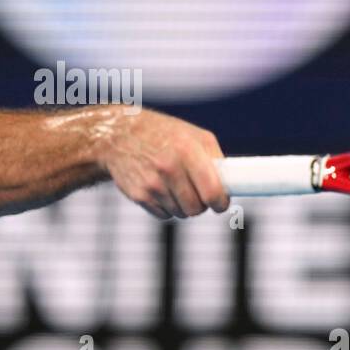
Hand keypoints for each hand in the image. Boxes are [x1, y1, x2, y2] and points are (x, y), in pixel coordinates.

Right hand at [100, 108, 229, 218]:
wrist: (118, 136)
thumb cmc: (163, 134)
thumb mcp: (193, 135)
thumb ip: (215, 158)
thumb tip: (231, 185)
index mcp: (187, 150)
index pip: (212, 192)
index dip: (220, 202)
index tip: (221, 203)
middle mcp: (169, 167)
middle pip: (197, 208)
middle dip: (201, 204)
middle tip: (198, 194)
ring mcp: (152, 184)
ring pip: (181, 214)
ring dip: (183, 206)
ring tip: (176, 186)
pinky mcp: (139, 196)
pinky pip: (164, 215)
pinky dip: (166, 208)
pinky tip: (161, 190)